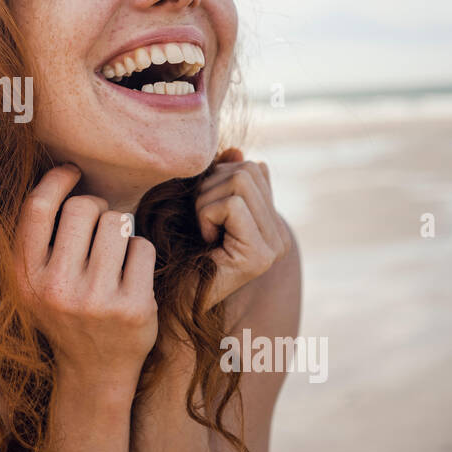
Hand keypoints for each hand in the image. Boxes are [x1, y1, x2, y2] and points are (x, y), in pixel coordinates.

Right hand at [13, 164, 157, 392]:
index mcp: (25, 277)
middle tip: (98, 226)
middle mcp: (56, 288)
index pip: (37, 208)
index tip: (72, 172)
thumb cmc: (66, 311)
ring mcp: (95, 300)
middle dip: (96, 208)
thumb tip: (62, 170)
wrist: (94, 372)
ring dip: (120, 231)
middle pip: (83, 209)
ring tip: (114, 255)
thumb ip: (38, 237)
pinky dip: (140, 253)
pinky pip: (142, 247)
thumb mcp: (35, 281)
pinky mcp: (132, 308)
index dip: (56, 180)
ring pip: (118, 222)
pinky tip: (131, 275)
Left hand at [195, 148, 291, 310]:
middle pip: (247, 170)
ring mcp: (275, 247)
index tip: (206, 214)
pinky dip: (207, 215)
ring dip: (206, 201)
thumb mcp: (202, 207)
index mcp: (272, 223)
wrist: (171, 300)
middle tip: (201, 221)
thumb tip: (237, 151)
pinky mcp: (261, 255)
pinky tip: (205, 240)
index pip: (252, 168)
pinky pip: (232, 204)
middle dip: (210, 187)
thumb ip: (225, 182)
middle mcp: (280, 236)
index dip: (217, 180)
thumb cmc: (180, 252)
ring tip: (203, 230)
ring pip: (240, 182)